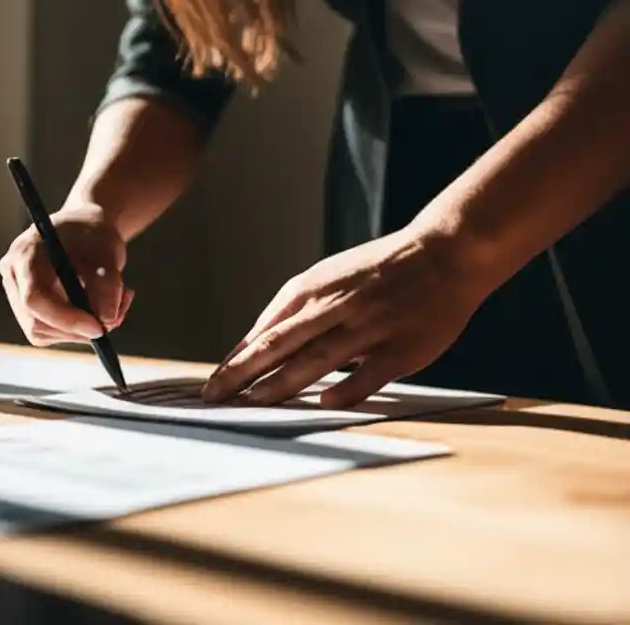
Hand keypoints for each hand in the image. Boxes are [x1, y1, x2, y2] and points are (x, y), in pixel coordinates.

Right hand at [0, 203, 134, 345]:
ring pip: (44, 332)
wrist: (86, 231)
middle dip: (77, 328)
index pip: (35, 297)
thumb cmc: (94, 236)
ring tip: (114, 305)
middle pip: (36, 321)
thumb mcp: (107, 254)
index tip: (99, 327)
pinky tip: (96, 309)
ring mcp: (16, 294)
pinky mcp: (27, 310)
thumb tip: (106, 321)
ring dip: (82, 330)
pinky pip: (51, 333)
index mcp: (25, 254)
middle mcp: (13, 276)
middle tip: (114, 319)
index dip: (66, 318)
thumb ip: (107, 286)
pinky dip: (78, 329)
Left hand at [203, 225, 496, 407]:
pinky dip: (346, 388)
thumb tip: (251, 348)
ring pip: (316, 359)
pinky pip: (369, 372)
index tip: (210, 387)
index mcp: (313, 289)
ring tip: (251, 403)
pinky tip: (324, 404)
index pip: (263, 333)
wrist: (445, 253)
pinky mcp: (402, 348)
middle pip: (279, 345)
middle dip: (241, 374)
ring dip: (280, 383)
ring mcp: (369, 327)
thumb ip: (292, 312)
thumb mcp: (328, 278)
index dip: (234, 362)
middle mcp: (335, 306)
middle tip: (213, 398)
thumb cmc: (377, 272)